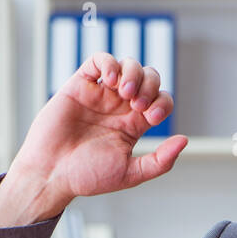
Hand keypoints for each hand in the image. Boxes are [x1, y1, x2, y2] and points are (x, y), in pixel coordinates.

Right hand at [0, 54, 187, 225]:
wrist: (52, 173)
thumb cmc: (87, 176)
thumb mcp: (130, 173)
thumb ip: (160, 161)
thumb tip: (184, 140)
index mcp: (134, 124)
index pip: (160, 100)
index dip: (162, 102)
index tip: (151, 118)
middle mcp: (119, 106)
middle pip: (148, 77)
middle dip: (150, 85)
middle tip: (137, 104)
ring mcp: (100, 94)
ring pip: (126, 65)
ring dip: (133, 73)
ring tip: (125, 92)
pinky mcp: (80, 85)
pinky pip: (98, 60)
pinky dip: (108, 63)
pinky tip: (109, 79)